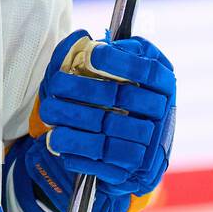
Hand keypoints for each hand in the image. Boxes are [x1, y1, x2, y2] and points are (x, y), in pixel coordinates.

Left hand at [36, 29, 174, 192]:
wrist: (134, 151)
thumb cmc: (122, 99)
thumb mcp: (119, 71)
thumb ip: (103, 53)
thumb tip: (81, 39)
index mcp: (163, 85)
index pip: (148, 71)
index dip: (121, 62)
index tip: (93, 54)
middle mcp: (163, 114)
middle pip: (124, 100)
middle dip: (85, 91)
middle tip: (54, 85)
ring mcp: (151, 146)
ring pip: (111, 133)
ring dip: (76, 124)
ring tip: (49, 115)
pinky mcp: (134, 172)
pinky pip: (105, 163)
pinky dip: (79, 152)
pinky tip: (58, 140)